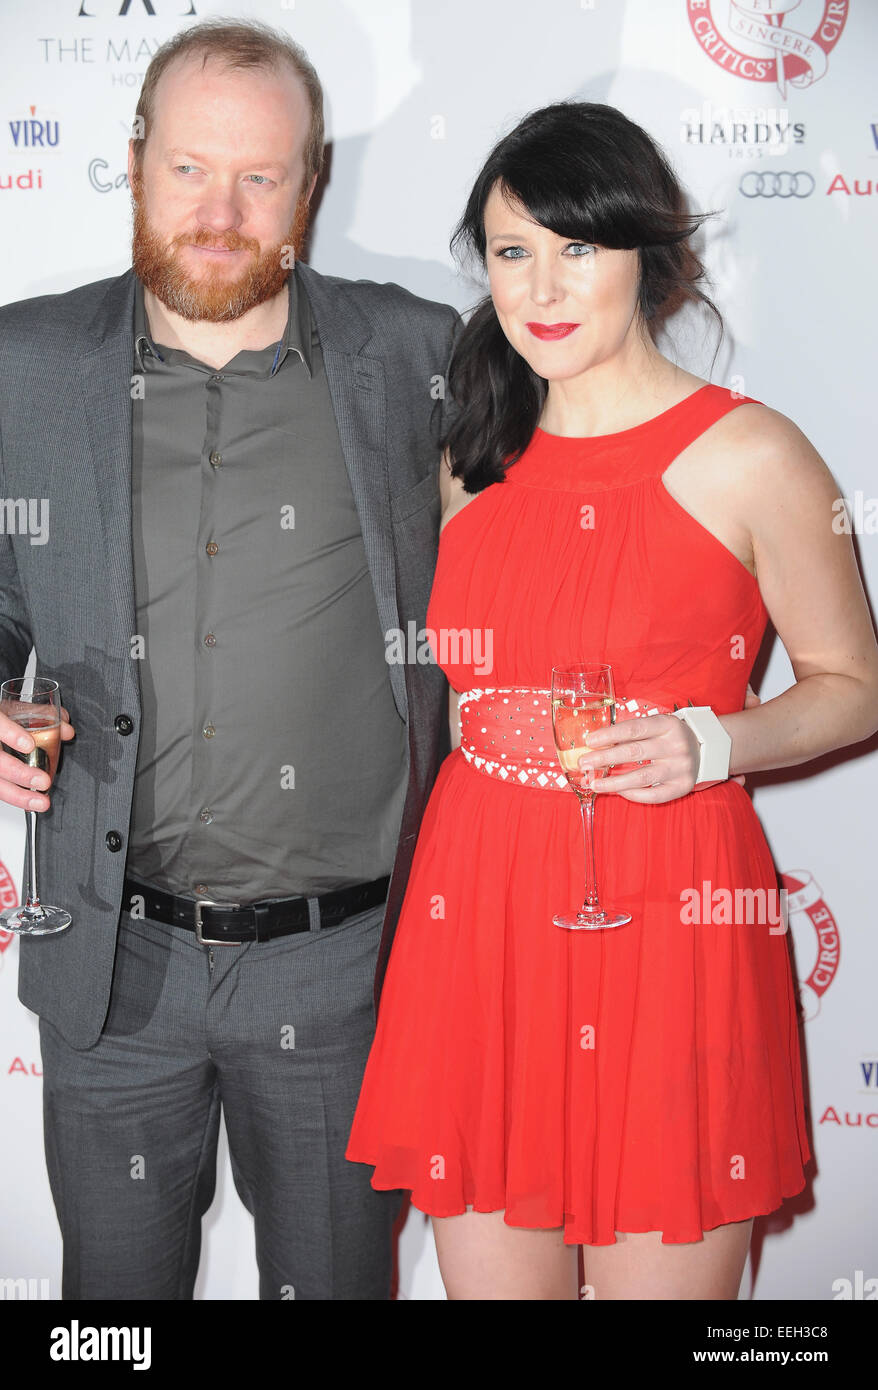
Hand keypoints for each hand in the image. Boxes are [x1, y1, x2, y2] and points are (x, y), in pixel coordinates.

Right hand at [0, 705, 74, 812]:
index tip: (29, 744)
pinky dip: (15, 797)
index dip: (10, 734)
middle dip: (19, 773)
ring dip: (17, 795)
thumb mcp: (13, 711)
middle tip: (43, 781)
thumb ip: (40, 716)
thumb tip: (66, 730)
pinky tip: (29, 805)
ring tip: (40, 802)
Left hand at [578, 685, 761, 804]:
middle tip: (584, 763)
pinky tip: (617, 792)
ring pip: (641, 777)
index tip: (590, 741)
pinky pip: (653, 794)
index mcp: (668, 725)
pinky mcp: (683, 786)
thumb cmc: (669, 737)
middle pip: (634, 753)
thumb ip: (631, 733)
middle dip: (605, 758)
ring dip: (614, 782)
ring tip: (594, 784)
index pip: (634, 729)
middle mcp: (677, 745)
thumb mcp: (656, 726)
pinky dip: (633, 794)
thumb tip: (595, 745)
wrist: (705, 750)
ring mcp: (681, 767)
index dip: (610, 735)